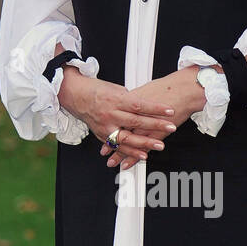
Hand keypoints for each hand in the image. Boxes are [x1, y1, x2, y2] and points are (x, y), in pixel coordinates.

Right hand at [57, 67, 176, 163]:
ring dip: (145, 143)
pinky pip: (119, 146)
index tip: (169, 110)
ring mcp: (106, 126)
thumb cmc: (97, 90)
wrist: (75, 95)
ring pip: (128, 137)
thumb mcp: (116, 89)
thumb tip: (146, 104)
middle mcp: (111, 114)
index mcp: (116, 100)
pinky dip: (131, 152)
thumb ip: (131, 100)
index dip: (155, 108)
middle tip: (171, 127)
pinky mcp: (103, 136)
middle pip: (136, 121)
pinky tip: (142, 155)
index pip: (139, 105)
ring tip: (159, 145)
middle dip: (155, 125)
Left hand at [99, 69, 208, 168]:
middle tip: (105, 153)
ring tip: (115, 162)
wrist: (183, 88)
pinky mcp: (155, 132)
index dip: (108, 131)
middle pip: (119, 132)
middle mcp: (134, 114)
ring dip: (121, 153)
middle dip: (110, 145)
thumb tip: (127, 100)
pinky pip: (141, 148)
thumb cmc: (168, 87)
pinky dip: (135, 156)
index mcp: (130, 103)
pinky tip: (129, 163)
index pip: (115, 120)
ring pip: (129, 141)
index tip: (103, 139)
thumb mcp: (145, 90)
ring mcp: (144, 124)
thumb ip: (135, 98)